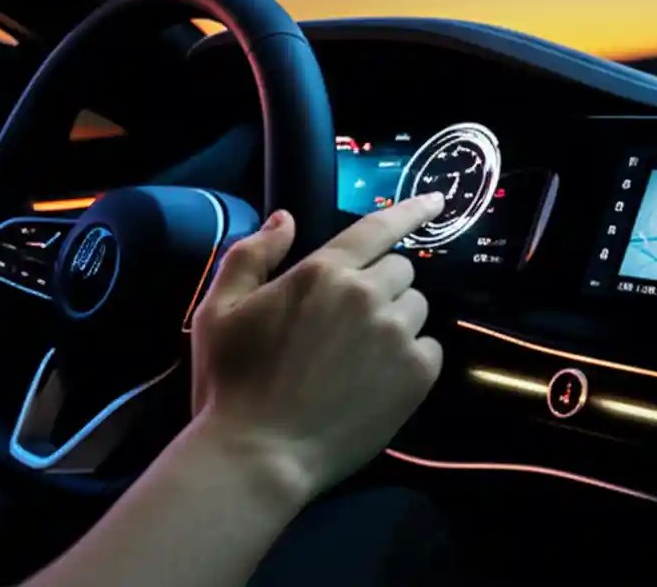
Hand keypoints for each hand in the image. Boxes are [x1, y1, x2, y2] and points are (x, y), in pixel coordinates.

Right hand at [188, 193, 445, 499]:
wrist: (259, 455)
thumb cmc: (232, 383)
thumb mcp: (219, 310)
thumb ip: (252, 255)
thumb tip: (286, 220)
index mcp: (323, 271)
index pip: (378, 227)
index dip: (411, 211)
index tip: (437, 202)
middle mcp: (367, 294)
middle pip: (401, 269)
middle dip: (381, 286)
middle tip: (348, 325)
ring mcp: (396, 333)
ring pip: (417, 307)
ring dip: (397, 321)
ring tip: (360, 358)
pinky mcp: (417, 373)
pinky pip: (430, 349)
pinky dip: (411, 359)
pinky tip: (377, 382)